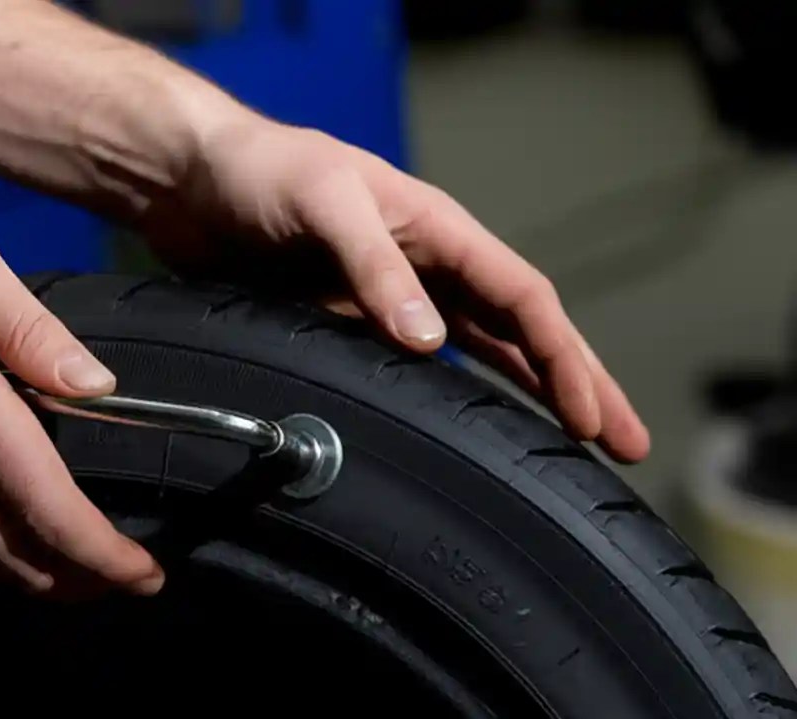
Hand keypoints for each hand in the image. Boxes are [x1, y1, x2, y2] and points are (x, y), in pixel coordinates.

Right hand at [0, 198, 162, 596]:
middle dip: (84, 581)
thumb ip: (30, 327)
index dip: (106, 558)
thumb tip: (94, 384)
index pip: (52, 513)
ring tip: (79, 570)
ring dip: (37, 580)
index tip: (146, 574)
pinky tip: (2, 543)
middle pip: (23, 561)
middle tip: (125, 576)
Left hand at [142, 120, 648, 463]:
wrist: (192, 182)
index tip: (593, 416)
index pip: (524, 298)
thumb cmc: (260, 171)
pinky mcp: (353, 324)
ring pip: (484, 353)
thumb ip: (374, 268)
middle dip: (578, 384)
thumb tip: (428, 339)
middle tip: (626, 443)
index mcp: (437, 230)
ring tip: (577, 447)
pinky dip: (459, 398)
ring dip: (531, 397)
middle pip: (523, 331)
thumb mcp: (324, 204)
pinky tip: (479, 431)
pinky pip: (421, 369)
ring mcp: (394, 299)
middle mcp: (427, 267)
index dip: (564, 358)